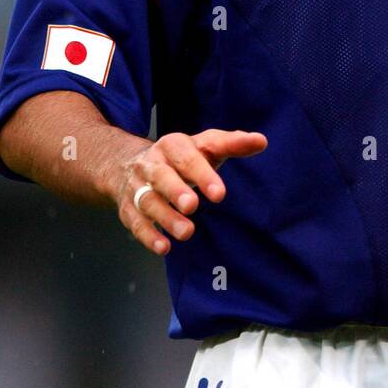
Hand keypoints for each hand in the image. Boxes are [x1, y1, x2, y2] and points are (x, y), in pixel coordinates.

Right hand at [112, 128, 266, 255]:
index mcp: (173, 146)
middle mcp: (152, 164)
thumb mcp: (204, 147)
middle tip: (192, 206)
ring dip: (166, 217)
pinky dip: (148, 236)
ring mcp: (137, 186)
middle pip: (161, 176)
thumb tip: (261, 141)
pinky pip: (136, 223)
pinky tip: (164, 247)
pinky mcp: (128, 209)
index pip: (188, 158)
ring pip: (148, 201)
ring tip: (186, 232)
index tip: (219, 194)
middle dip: (176, 191)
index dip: (203, 175)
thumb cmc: (179, 159)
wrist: (126, 164)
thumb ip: (232, 144)